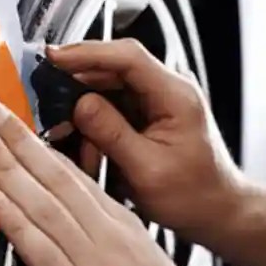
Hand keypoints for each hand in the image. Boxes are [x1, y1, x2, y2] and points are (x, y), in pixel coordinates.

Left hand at [0, 96, 237, 265]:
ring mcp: (93, 262)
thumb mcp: (134, 257)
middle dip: (17, 137)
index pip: (72, 173)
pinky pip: (43, 252)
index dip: (37, 142)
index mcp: (118, 223)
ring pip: (44, 203)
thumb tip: (66, 217)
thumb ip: (99, 235)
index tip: (12, 119)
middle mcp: (106, 234)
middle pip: (55, 175)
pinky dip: (17, 223)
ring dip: (8, 167)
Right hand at [46, 39, 246, 242]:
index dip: (87, 53)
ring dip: (83, 108)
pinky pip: (111, 104)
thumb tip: (79, 103)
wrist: (218, 212)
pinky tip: (84, 143)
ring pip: (107, 86)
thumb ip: (112, 134)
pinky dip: (93, 121)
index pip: (128, 57)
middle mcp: (168, 89)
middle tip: (46, 100)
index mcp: (176, 95)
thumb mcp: (147, 170)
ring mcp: (158, 99)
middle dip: (76, 83)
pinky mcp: (148, 112)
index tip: (55, 57)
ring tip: (67, 134)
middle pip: (112, 67)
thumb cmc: (195, 196)